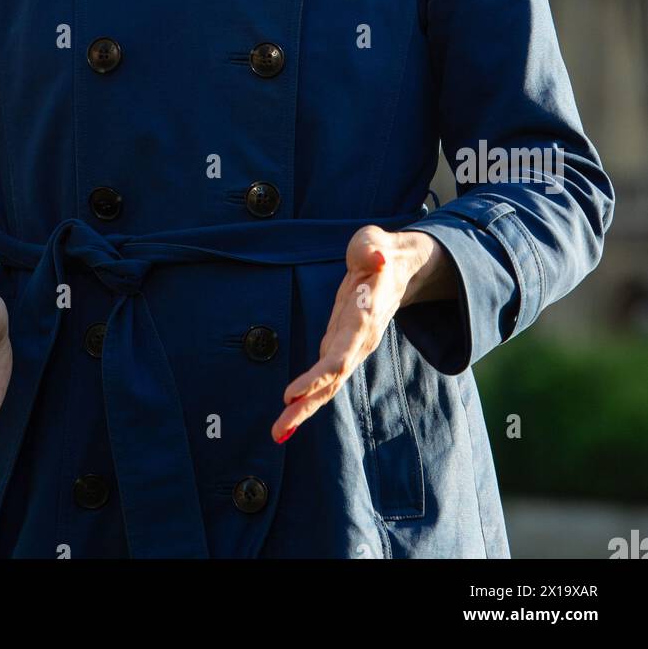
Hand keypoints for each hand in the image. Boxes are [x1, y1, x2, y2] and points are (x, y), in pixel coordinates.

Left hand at [271, 225, 438, 442]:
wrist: (396, 265)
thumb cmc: (378, 251)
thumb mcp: (375, 242)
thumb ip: (373, 248)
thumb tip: (377, 256)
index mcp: (364, 319)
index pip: (340, 354)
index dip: (317, 376)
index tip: (292, 393)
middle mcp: (359, 340)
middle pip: (332, 380)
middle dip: (306, 405)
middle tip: (279, 431)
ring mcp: (350, 346)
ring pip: (328, 385)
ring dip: (304, 409)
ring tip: (279, 433)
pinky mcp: (341, 345)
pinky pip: (324, 377)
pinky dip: (307, 397)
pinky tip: (290, 415)